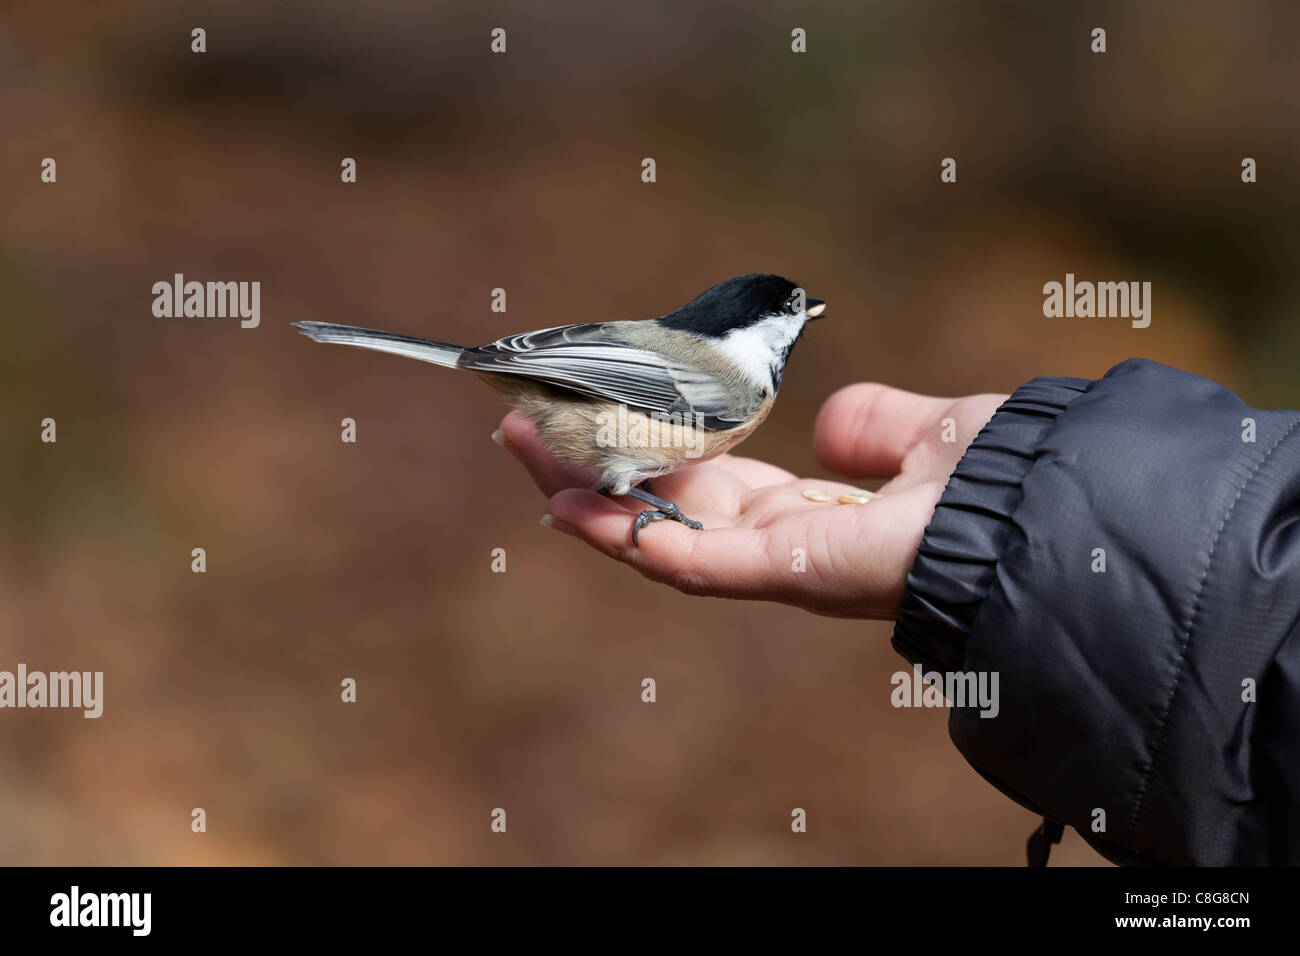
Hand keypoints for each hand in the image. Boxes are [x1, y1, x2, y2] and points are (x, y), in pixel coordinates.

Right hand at [497, 385, 1006, 618]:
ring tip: (523, 452)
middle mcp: (786, 548)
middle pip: (667, 512)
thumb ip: (877, 429)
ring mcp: (780, 568)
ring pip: (660, 537)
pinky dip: (626, 537)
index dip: (650, 458)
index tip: (594, 418)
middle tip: (522, 428)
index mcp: (814, 516)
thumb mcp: (928, 434)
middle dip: (594, 472)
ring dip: (587, 498)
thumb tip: (832, 422)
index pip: (710, 490)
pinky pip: (689, 563)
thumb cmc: (1005, 476)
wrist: (1045, 509)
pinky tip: (567, 507)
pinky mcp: (784, 574)